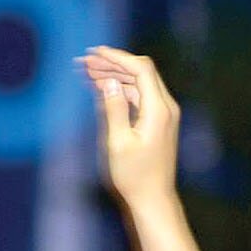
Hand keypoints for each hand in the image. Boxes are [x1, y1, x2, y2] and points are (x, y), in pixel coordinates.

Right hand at [78, 45, 179, 204]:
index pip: (140, 69)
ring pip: (138, 84)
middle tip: (84, 63)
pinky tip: (101, 88)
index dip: (117, 57)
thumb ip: (114, 109)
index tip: (94, 52)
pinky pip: (139, 97)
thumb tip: (109, 83)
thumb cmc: (134, 176)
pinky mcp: (158, 120)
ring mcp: (164, 113)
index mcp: (158, 110)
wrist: (153, 198)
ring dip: (114, 76)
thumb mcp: (118, 143)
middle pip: (139, 72)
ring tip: (87, 73)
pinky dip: (121, 90)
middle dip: (112, 64)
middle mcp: (165, 107)